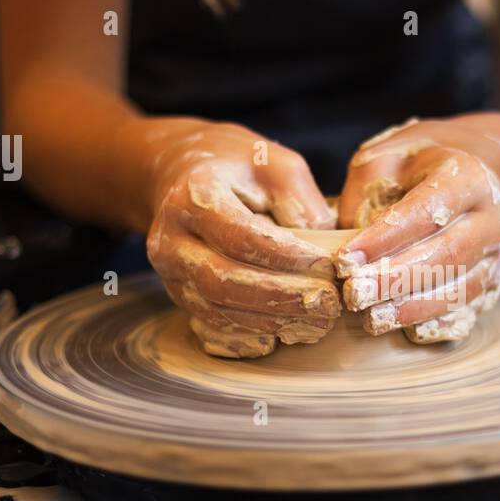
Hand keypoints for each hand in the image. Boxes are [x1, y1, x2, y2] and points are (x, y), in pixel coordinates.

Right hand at [145, 121, 340, 357]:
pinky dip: (248, 337)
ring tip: (317, 323)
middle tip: (327, 305)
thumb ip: (299, 198)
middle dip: (280, 298)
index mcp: (193, 196)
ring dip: (270, 322)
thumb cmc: (237, 168)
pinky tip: (283, 336)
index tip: (327, 266)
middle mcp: (172, 238)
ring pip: (216, 310)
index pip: (240, 236)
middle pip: (223, 281)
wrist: (180, 176)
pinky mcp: (178, 296)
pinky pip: (210, 327)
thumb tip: (329, 244)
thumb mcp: (273, 163)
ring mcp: (170, 273)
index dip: (286, 257)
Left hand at [335, 118, 499, 342]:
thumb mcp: (386, 158)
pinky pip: (471, 308)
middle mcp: (492, 216)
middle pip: (447, 255)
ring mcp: (498, 252)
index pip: (425, 211)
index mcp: (466, 176)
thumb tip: (343, 240)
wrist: (474, 172)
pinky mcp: (495, 278)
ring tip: (372, 319)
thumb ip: (364, 191)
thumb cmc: (418, 166)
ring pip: (461, 288)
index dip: (384, 239)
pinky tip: (408, 332)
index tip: (345, 260)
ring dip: (414, 308)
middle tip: (355, 296)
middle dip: (396, 280)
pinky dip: (440, 324)